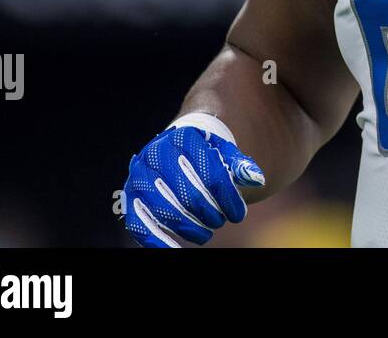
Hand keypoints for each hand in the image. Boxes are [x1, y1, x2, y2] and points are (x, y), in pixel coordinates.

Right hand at [122, 123, 264, 247]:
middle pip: (189, 196)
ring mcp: (140, 175)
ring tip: (206, 232)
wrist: (176, 149)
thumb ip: (240, 165)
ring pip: (166, 212)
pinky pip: (139, 224)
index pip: (212, 175)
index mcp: (184, 137)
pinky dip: (156, 240)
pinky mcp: (130, 196)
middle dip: (210, 215)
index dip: (228, 200)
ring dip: (190, 228)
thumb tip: (257, 179)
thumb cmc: (205, 154)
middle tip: (221, 221)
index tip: (239, 215)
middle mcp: (156, 153)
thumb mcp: (225, 153)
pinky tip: (173, 250)